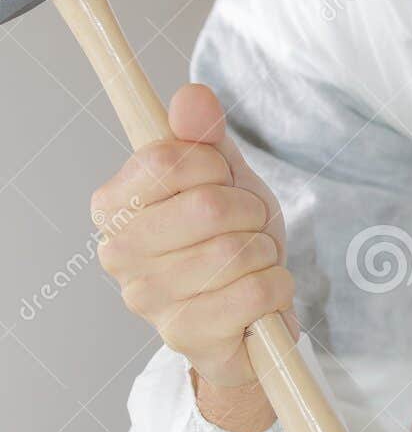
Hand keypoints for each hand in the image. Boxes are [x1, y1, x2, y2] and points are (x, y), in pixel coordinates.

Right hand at [92, 85, 295, 421]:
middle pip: (207, 206)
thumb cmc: (229, 235)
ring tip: (252, 261)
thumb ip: (203, 134)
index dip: (213, 165)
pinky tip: (262, 294)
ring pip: (236, 251)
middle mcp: (117, 253)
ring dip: (264, 251)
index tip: (220, 180)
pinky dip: (276, 286)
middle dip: (248, 211)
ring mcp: (147, 299)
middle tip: (246, 226)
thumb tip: (192, 95)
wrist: (248, 309)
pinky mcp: (183, 336)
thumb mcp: (222, 176)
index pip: (166, 160)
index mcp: (114, 206)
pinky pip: (255, 292)